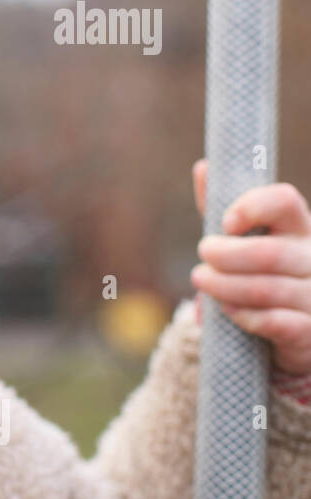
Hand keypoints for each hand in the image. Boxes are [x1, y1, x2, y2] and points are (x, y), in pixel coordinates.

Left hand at [190, 159, 310, 376]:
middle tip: (201, 259)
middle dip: (225, 256)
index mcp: (297, 228)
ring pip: (268, 288)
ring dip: (225, 287)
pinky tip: (229, 312)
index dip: (252, 207)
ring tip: (203, 283)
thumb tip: (203, 167)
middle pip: (268, 252)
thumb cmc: (258, 274)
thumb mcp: (240, 241)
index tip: (225, 223)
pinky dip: (246, 317)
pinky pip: (278, 322)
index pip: (286, 201)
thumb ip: (220, 209)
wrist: (287, 330)